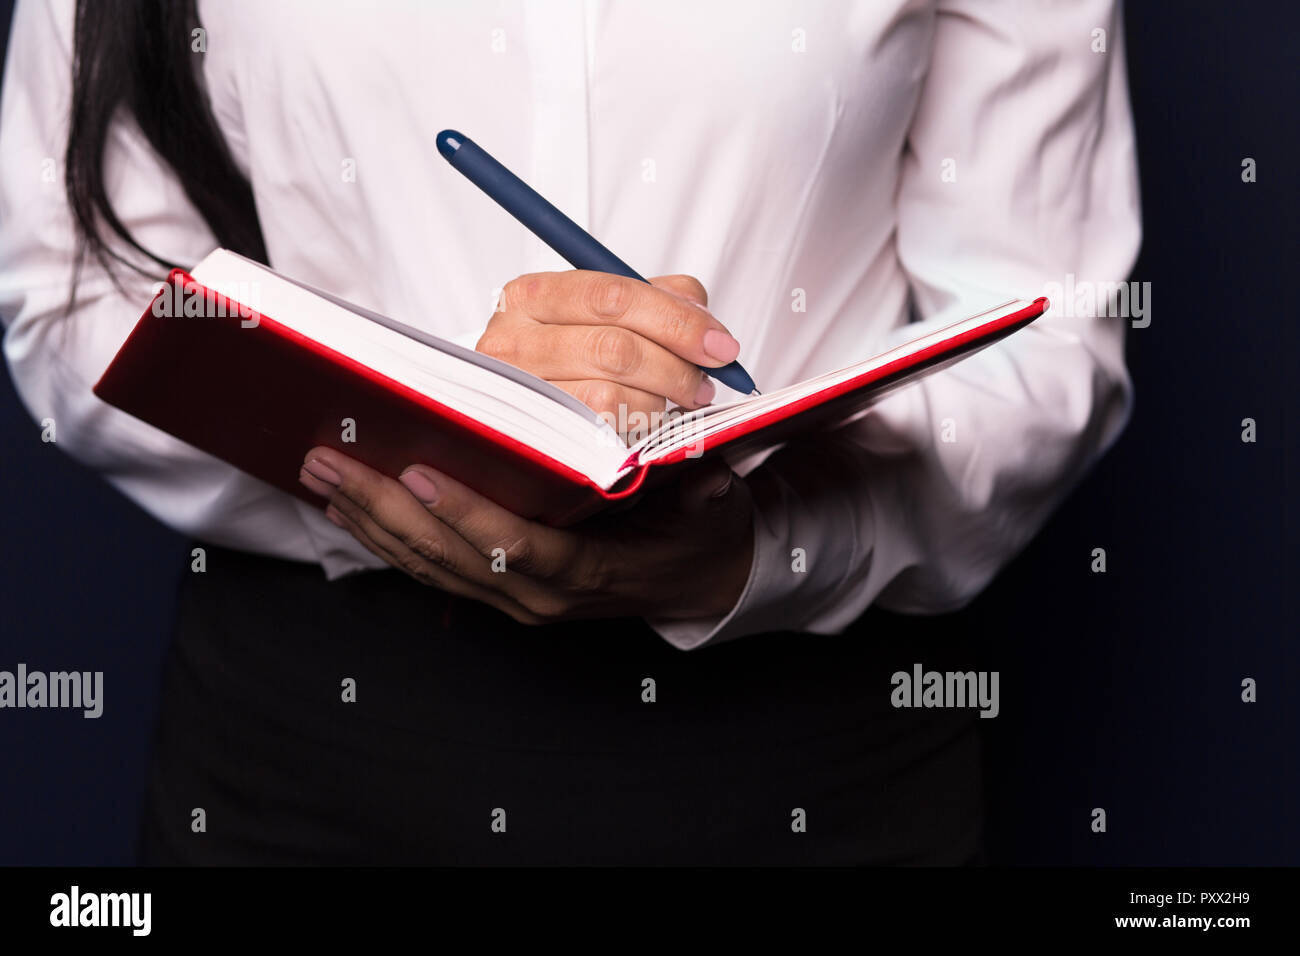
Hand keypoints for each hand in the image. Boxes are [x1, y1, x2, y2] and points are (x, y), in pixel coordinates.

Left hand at [299, 448, 753, 623]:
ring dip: (368, 520)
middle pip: (449, 557)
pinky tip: (349, 504)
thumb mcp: (714, 510)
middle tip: (329, 461)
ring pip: (427, 566)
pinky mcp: (497, 592)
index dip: (465, 515)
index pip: (515, 548)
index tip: (416, 473)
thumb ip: (704, 491)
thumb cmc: (698, 536)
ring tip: (321, 473)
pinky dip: (384, 538)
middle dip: (383, 508)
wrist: (695, 582)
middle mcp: (539, 596)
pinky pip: (429, 570)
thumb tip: (706, 472)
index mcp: (587, 573)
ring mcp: (513, 600)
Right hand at [476, 271, 741, 437]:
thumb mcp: (608, 308)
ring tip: (671, 400)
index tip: (719, 344)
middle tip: (704, 382)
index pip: (613, 298)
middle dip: (676, 368)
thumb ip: (660, 297)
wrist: (521, 401)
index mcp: (532, 295)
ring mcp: (519, 392)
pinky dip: (636, 424)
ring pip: (610, 395)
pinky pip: (599, 431)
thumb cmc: (571, 347)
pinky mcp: (532, 434)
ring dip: (656, 401)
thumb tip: (703, 319)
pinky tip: (645, 417)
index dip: (676, 321)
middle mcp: (512, 340)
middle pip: (615, 349)